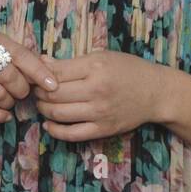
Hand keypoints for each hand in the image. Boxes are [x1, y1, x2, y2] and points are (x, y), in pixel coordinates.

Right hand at [0, 33, 57, 123]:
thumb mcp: (2, 55)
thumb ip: (27, 59)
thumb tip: (53, 67)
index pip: (22, 56)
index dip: (39, 72)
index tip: (53, 86)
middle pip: (11, 77)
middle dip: (21, 90)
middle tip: (19, 93)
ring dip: (8, 103)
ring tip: (6, 101)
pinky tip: (3, 115)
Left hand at [33, 50, 166, 140]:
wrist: (155, 92)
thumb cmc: (128, 70)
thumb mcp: (101, 57)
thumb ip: (72, 62)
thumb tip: (42, 62)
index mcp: (96, 67)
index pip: (55, 73)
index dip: (39, 75)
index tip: (35, 75)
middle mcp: (97, 90)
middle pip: (53, 94)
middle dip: (38, 93)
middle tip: (35, 90)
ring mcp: (99, 112)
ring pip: (58, 114)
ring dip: (43, 110)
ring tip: (42, 104)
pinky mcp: (103, 129)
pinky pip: (71, 134)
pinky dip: (55, 131)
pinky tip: (49, 124)